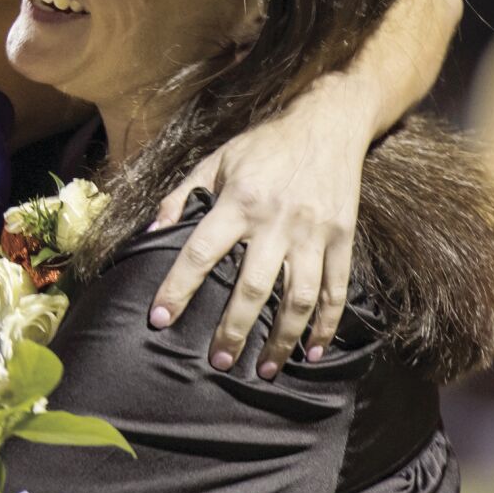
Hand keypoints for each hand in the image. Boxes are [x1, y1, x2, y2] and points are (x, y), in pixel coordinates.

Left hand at [148, 76, 371, 376]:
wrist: (329, 123)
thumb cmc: (265, 144)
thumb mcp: (217, 159)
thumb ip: (182, 196)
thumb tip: (151, 233)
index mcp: (239, 201)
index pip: (200, 253)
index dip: (177, 288)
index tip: (159, 318)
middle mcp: (277, 222)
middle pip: (253, 287)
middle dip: (234, 329)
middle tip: (219, 360)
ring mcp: (314, 233)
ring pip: (299, 297)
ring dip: (282, 338)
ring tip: (266, 369)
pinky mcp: (342, 239)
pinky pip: (336, 290)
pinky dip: (327, 324)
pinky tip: (314, 351)